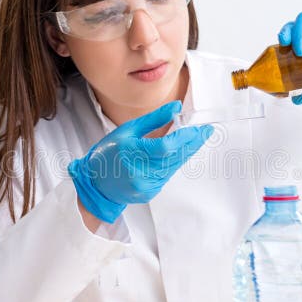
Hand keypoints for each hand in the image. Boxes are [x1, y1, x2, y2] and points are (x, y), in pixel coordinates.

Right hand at [68, 101, 212, 222]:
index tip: (198, 129)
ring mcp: (144, 185)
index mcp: (131, 152)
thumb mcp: (128, 130)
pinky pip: (166, 176)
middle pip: (174, 158)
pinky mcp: (148, 193)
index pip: (165, 147)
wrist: (95, 183)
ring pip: (173, 167)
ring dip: (185, 153)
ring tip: (195, 140)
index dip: (184, 138)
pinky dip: (173, 164)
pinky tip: (176, 154)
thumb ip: (154, 119)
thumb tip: (176, 107)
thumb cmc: (109, 152)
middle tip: (206, 132)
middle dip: (192, 144)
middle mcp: (138, 172)